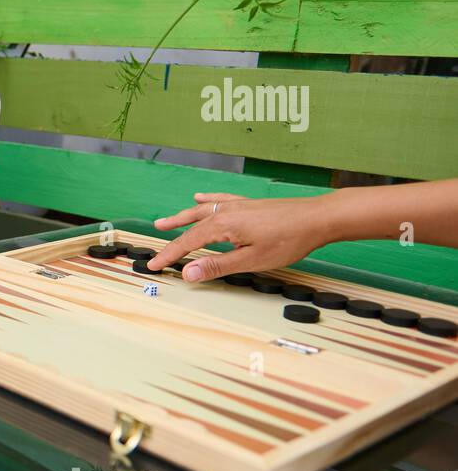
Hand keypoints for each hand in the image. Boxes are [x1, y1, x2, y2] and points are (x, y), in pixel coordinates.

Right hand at [145, 192, 332, 280]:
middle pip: (190, 225)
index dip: (169, 255)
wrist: (317, 218)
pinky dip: (206, 200)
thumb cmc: (288, 240)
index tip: (154, 265)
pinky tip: (199, 197)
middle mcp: (225, 212)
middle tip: (154, 242)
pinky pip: (219, 200)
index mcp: (223, 226)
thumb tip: (188, 273)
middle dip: (171, 235)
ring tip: (165, 221)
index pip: (187, 243)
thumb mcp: (251, 260)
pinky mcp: (248, 205)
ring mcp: (237, 206)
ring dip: (181, 217)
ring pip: (201, 211)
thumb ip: (217, 266)